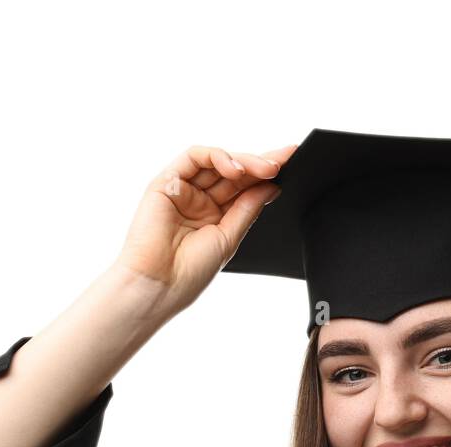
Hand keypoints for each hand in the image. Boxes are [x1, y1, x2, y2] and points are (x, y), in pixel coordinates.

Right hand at [112, 143, 297, 317]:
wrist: (158, 285)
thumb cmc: (188, 272)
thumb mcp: (229, 238)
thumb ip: (247, 209)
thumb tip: (271, 186)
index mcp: (215, 217)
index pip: (244, 189)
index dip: (265, 176)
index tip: (292, 165)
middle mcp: (199, 201)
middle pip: (233, 172)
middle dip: (260, 164)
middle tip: (284, 161)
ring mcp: (183, 190)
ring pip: (217, 161)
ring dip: (243, 161)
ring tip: (265, 167)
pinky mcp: (167, 181)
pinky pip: (194, 157)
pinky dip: (217, 157)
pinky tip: (234, 169)